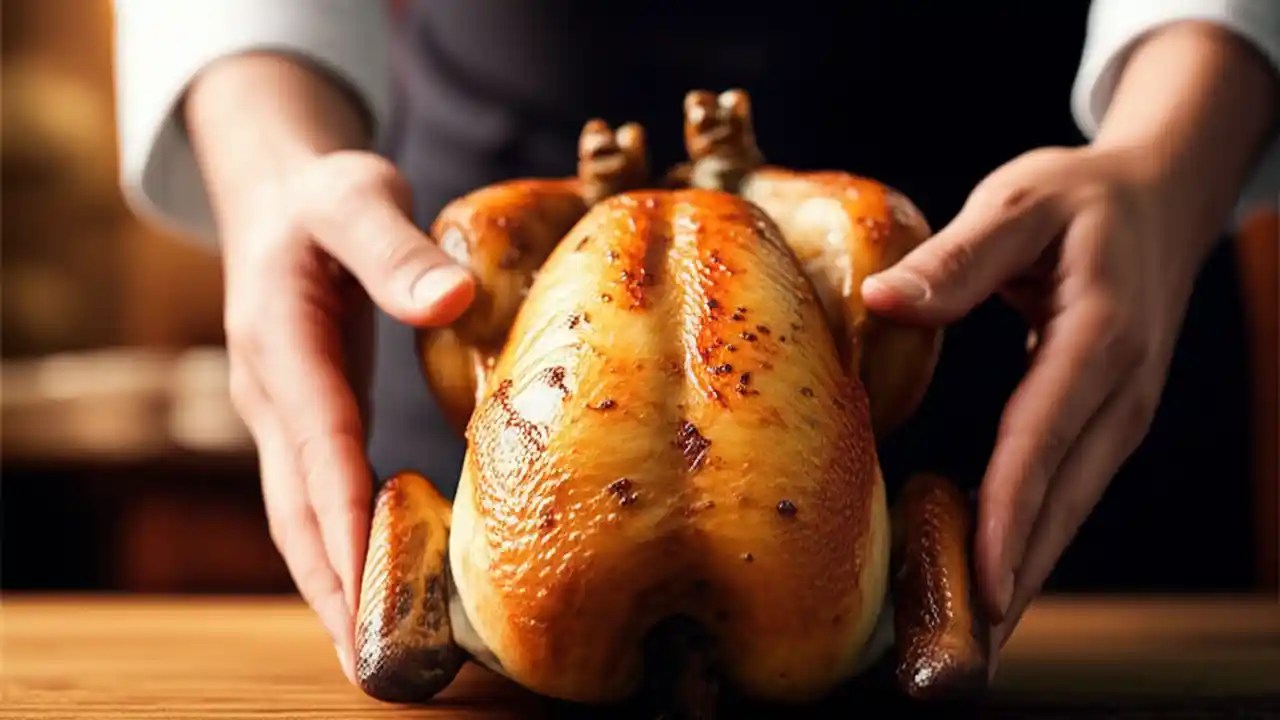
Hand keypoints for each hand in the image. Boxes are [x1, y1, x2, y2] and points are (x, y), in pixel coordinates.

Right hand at [186, 56, 475, 681]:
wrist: (278, 190)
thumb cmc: (325, 192)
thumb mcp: (357, 195)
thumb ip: (395, 249)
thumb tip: (453, 303)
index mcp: (281, 343)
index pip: (318, 450)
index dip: (346, 524)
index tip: (371, 593)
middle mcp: (271, 392)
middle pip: (296, 507)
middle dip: (332, 586)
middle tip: (372, 665)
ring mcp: (279, 411)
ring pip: (297, 513)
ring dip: (331, 582)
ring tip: (370, 652)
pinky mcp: (302, 416)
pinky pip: (316, 493)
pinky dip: (340, 544)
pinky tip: (376, 580)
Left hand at [862, 20, 1277, 659]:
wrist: (1160, 197)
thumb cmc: (1080, 197)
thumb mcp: (1018, 202)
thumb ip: (956, 257)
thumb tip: (882, 303)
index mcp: (1099, 336)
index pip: (1042, 441)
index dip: (1009, 518)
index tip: (980, 586)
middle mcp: (1119, 391)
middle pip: (1061, 503)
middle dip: (1012, 581)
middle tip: (960, 654)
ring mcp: (1119, 414)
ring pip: (1067, 513)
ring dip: (1022, 578)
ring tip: (971, 644)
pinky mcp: (1106, 422)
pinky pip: (1065, 496)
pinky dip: (1030, 545)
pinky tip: (993, 584)